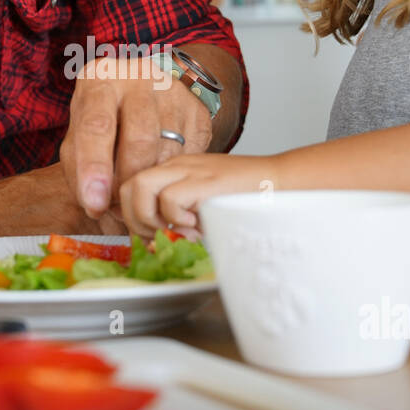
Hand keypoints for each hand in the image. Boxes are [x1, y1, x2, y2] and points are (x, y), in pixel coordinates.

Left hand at [59, 53, 212, 218]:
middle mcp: (139, 78)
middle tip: (117, 204)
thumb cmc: (105, 115)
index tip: (95, 203)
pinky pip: (188, 156)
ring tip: (135, 192)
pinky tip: (158, 177)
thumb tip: (94, 205)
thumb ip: (79, 165)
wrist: (147, 90)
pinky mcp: (197, 111)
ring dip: (150, 184)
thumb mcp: (81, 130)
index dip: (94, 167)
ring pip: (167, 152)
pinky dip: (171, 176)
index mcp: (102, 79)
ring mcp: (173, 91)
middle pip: (139, 140)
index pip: (97, 126)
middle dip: (127, 181)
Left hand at [118, 153, 282, 240]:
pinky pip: (170, 198)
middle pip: (128, 185)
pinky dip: (175, 218)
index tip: (148, 236)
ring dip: (151, 217)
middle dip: (134, 218)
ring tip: (176, 230)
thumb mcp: (204, 207)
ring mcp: (191, 170)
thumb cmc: (246, 199)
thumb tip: (155, 244)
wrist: (282, 183)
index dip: (130, 215)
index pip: (130, 186)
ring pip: (140, 186)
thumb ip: (179, 219)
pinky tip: (196, 225)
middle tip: (158, 236)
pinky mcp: (206, 180)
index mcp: (174, 171)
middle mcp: (177, 166)